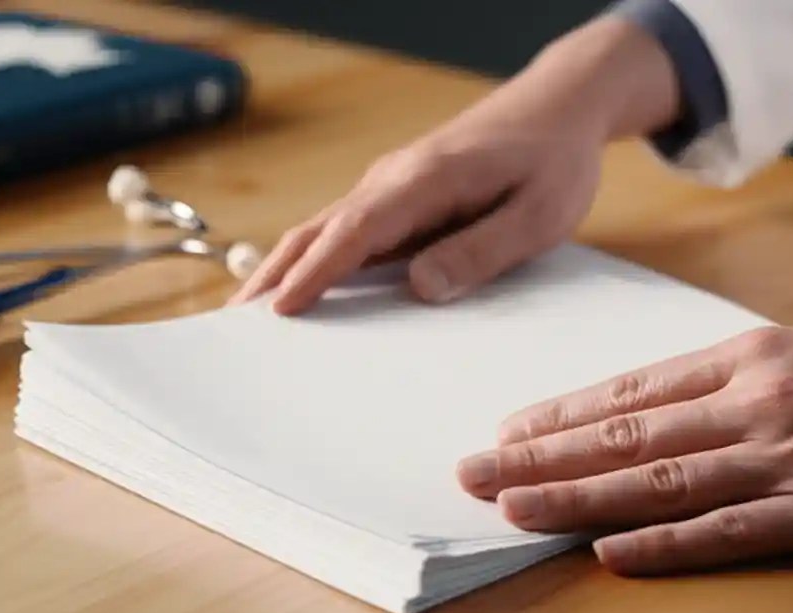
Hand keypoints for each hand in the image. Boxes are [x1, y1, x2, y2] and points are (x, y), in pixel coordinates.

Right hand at [228, 17, 681, 314]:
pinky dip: (313, 261)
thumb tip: (419, 286)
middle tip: (235, 326)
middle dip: (274, 276)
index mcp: (425, 180)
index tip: (281, 308)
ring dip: (284, 270)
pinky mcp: (394, 199)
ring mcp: (388, 188)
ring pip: (324, 230)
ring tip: (249, 319)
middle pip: (319, 229)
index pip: (356, 230)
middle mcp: (393, 180)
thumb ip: (480, 250)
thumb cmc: (553, 161)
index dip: (316, 271)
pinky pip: (345, 232)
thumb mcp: (539, 214)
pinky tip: (300, 293)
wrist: (557, 107)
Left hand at [458, 326, 792, 574]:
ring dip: (577, 498)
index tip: (505, 433)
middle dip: (540, 457)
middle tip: (473, 473)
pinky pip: (729, 532)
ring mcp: (789, 456)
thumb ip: (722, 383)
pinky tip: (610, 554)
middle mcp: (757, 400)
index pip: (630, 391)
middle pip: (625, 435)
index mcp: (748, 355)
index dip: (559, 415)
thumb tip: (636, 414)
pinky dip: (666, 544)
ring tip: (513, 510)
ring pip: (659, 481)